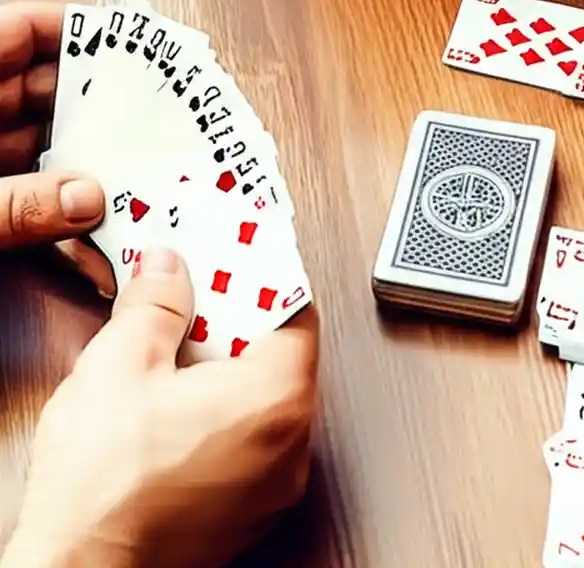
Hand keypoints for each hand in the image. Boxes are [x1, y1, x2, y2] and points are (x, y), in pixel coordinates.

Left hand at [0, 2, 110, 289]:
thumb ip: (10, 203)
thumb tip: (85, 198)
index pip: (17, 33)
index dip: (76, 30)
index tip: (132, 45)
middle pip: (35, 91)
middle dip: (93, 104)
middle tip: (150, 119)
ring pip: (30, 145)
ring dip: (79, 159)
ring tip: (131, 169)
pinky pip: (17, 193)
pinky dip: (52, 202)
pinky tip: (89, 215)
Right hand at [1, 248, 317, 567]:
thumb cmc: (102, 488)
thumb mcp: (119, 367)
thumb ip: (154, 305)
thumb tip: (167, 268)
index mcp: (275, 399)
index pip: (297, 314)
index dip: (265, 280)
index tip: (241, 258)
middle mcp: (293, 443)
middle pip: (286, 360)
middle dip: (242, 325)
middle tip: (201, 300)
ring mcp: (278, 482)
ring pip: (271, 404)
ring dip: (235, 374)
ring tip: (183, 354)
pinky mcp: (255, 510)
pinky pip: (257, 444)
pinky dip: (230, 419)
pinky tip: (183, 408)